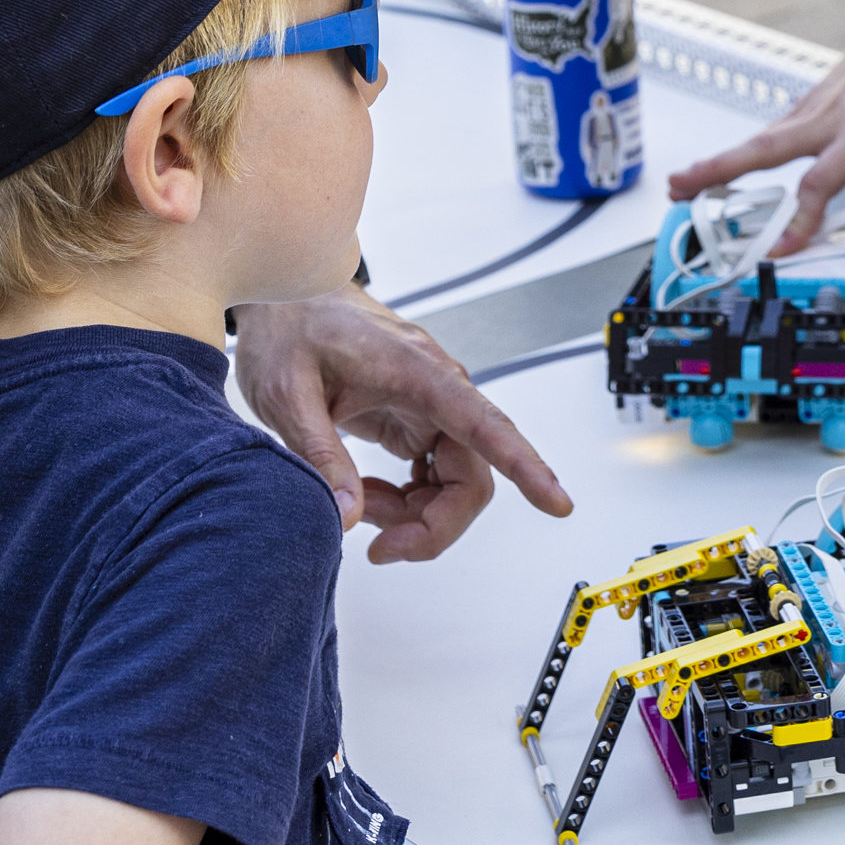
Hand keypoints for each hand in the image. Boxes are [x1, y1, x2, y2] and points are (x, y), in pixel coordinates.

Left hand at [234, 284, 568, 558]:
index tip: (556, 502)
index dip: (526, 466)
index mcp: (419, 373)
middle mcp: (438, 391)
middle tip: (379, 549)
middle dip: (432, 525)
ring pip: (454, 485)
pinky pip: (432, 477)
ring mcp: (431, 408)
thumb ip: (321, 455)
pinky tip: (365, 494)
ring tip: (356, 505)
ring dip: (413, 515)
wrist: (289, 296)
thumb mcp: (288, 395)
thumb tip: (348, 516)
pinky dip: (404, 502)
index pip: (486, 425)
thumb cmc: (291, 328)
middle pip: (471, 478)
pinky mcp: (416, 421)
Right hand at [668, 15, 844, 253]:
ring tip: (679, 184)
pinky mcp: (810, 103)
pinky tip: (724, 168)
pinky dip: (744, 152)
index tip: (781, 248)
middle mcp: (830, 119)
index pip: (821, 181)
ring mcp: (814, 108)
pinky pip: (772, 132)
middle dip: (718, 172)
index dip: (801, 219)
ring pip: (760, 141)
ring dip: (719, 162)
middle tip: (678, 191)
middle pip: (763, 153)